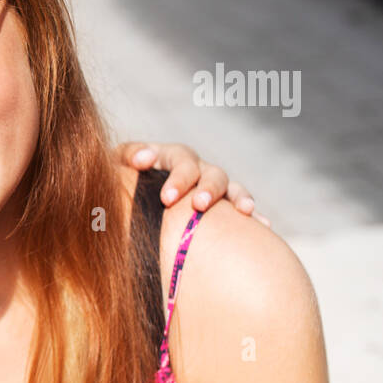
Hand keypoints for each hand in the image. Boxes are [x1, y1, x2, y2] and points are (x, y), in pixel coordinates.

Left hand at [117, 141, 268, 226]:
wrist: (130, 198)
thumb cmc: (120, 181)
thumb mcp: (118, 164)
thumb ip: (127, 156)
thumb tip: (143, 159)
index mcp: (170, 157)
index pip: (180, 161)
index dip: (178, 177)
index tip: (167, 198)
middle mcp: (196, 169)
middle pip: (209, 173)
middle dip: (207, 189)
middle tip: (200, 206)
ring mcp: (212, 187)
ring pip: (231, 187)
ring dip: (238, 197)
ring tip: (245, 211)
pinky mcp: (223, 207)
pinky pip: (243, 209)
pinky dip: (254, 216)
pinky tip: (264, 227)